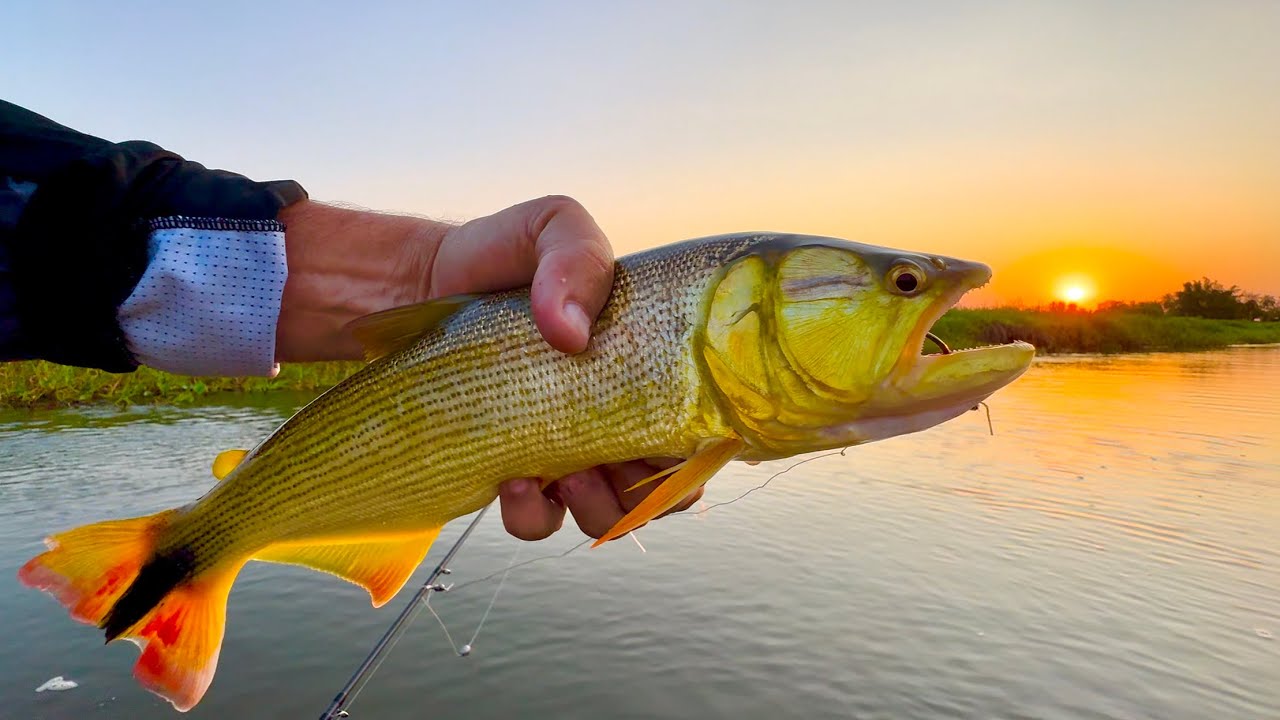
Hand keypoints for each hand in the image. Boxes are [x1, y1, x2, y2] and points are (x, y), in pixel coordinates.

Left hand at [275, 195, 700, 540]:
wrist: (422, 283)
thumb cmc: (502, 255)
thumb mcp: (551, 227)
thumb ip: (576, 258)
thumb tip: (570, 333)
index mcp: (647, 367)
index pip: (701, 426)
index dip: (699, 450)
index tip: (665, 439)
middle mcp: (616, 416)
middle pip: (664, 488)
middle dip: (645, 494)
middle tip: (607, 462)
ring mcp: (568, 450)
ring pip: (608, 516)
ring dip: (597, 510)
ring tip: (564, 478)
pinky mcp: (517, 473)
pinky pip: (539, 521)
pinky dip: (533, 514)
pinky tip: (512, 479)